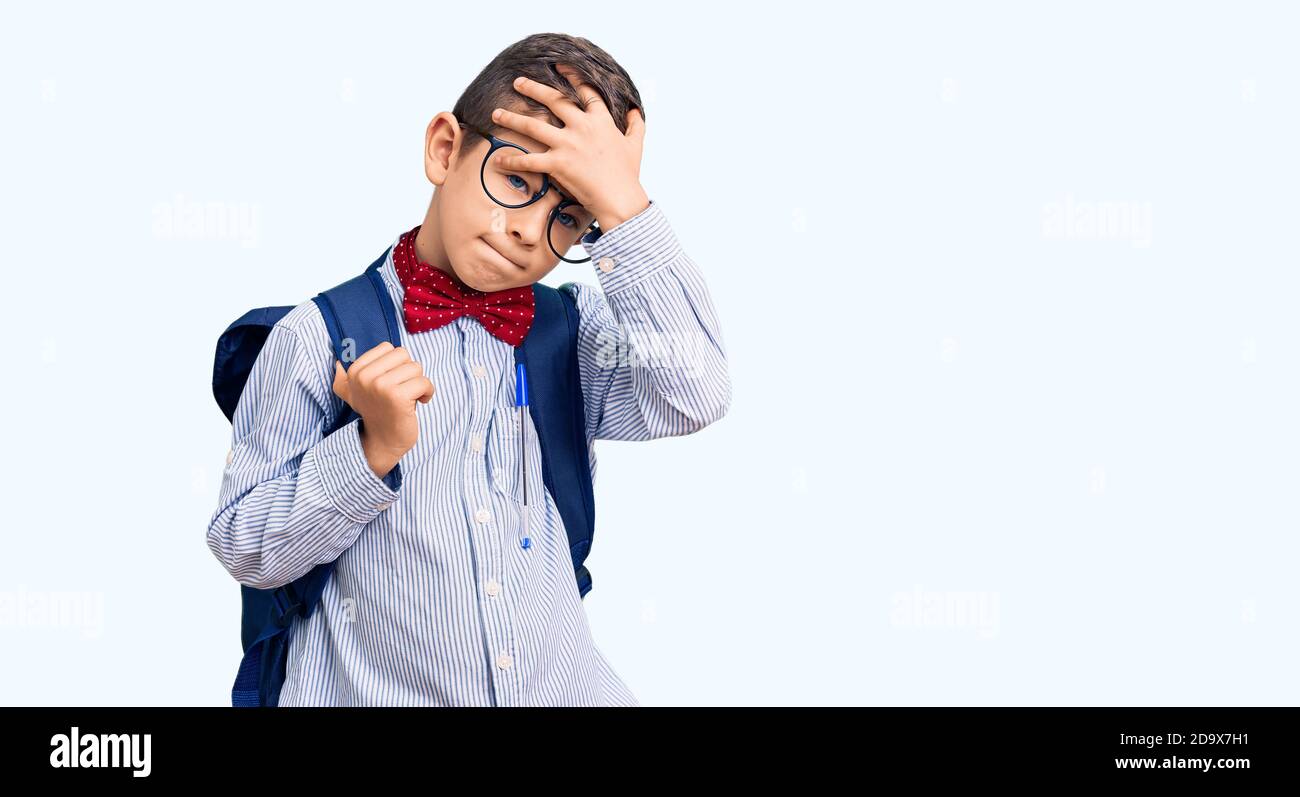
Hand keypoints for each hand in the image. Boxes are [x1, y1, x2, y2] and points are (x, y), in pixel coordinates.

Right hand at [332, 342, 434, 479]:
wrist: (382, 441)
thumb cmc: (374, 413)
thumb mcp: (352, 395)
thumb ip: (344, 379)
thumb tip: (338, 363)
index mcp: (355, 371)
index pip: (388, 348)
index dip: (396, 364)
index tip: (392, 381)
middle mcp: (365, 377)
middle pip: (403, 355)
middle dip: (408, 372)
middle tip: (402, 390)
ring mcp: (380, 386)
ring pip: (415, 367)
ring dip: (418, 383)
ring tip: (409, 397)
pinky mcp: (397, 396)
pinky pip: (424, 382)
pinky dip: (428, 392)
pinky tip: (420, 402)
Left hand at [490, 64, 649, 230]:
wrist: (620, 198)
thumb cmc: (628, 174)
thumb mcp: (636, 144)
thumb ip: (635, 125)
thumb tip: (636, 110)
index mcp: (601, 121)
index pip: (585, 92)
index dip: (572, 77)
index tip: (560, 67)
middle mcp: (582, 127)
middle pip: (553, 101)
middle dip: (532, 88)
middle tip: (517, 81)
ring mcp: (568, 144)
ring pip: (533, 126)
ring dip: (512, 119)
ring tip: (496, 113)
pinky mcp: (558, 164)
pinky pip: (529, 161)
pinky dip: (512, 161)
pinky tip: (498, 159)